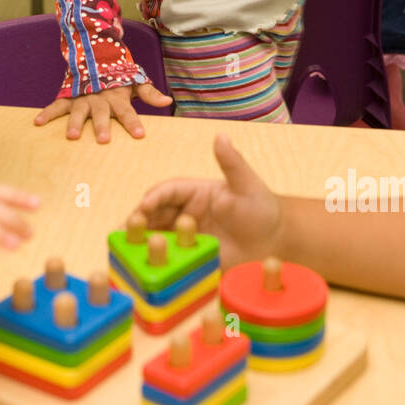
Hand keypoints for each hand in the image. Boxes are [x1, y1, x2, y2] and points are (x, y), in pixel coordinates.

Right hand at [34, 82, 172, 141]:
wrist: (96, 54)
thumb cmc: (118, 76)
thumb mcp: (136, 82)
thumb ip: (149, 93)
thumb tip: (168, 101)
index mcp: (117, 97)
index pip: (127, 112)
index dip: (133, 123)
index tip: (140, 135)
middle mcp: (99, 99)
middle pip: (101, 114)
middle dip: (101, 126)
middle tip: (103, 140)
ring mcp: (82, 97)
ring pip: (78, 111)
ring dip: (74, 123)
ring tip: (72, 136)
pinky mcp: (68, 96)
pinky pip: (57, 105)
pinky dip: (47, 113)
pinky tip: (38, 123)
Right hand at [135, 131, 281, 264]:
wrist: (276, 241)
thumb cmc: (261, 208)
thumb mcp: (247, 185)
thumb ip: (232, 163)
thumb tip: (221, 136)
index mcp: (194, 192)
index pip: (168, 192)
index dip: (155, 198)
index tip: (144, 206)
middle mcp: (185, 213)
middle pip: (156, 214)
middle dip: (140, 220)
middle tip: (127, 228)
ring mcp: (187, 237)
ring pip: (158, 236)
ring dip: (143, 241)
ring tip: (129, 249)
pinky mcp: (191, 258)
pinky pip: (171, 260)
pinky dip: (157, 262)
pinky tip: (146, 268)